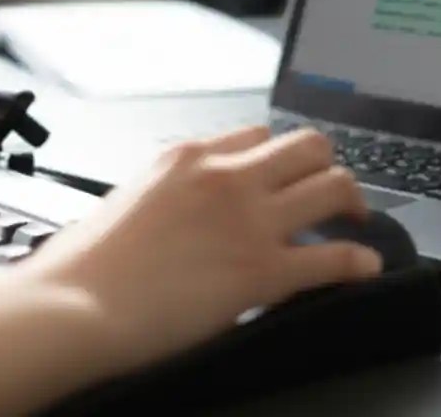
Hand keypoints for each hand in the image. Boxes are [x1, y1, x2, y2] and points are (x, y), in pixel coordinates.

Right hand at [21, 126, 381, 372]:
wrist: (75, 305)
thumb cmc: (83, 265)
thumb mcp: (125, 201)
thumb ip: (164, 193)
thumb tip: (175, 208)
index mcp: (187, 157)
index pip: (255, 135)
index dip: (275, 157)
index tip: (281, 176)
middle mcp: (225, 177)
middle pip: (308, 146)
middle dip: (326, 167)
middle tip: (330, 195)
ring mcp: (249, 221)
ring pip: (334, 186)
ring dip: (352, 204)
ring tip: (354, 224)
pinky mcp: (263, 271)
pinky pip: (336, 257)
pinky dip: (359, 263)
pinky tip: (365, 269)